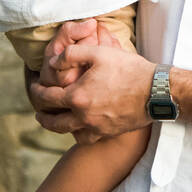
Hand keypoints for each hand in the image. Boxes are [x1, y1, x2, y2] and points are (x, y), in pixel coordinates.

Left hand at [30, 43, 155, 140]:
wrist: (157, 92)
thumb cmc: (129, 69)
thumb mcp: (98, 53)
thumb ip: (71, 54)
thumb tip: (53, 62)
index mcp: (77, 96)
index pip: (47, 97)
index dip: (36, 91)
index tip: (34, 86)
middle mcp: (83, 116)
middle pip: (53, 122)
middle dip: (42, 114)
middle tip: (38, 109)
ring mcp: (96, 127)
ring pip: (68, 133)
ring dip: (57, 126)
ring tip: (54, 120)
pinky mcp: (108, 132)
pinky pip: (86, 138)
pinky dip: (78, 134)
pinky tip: (79, 127)